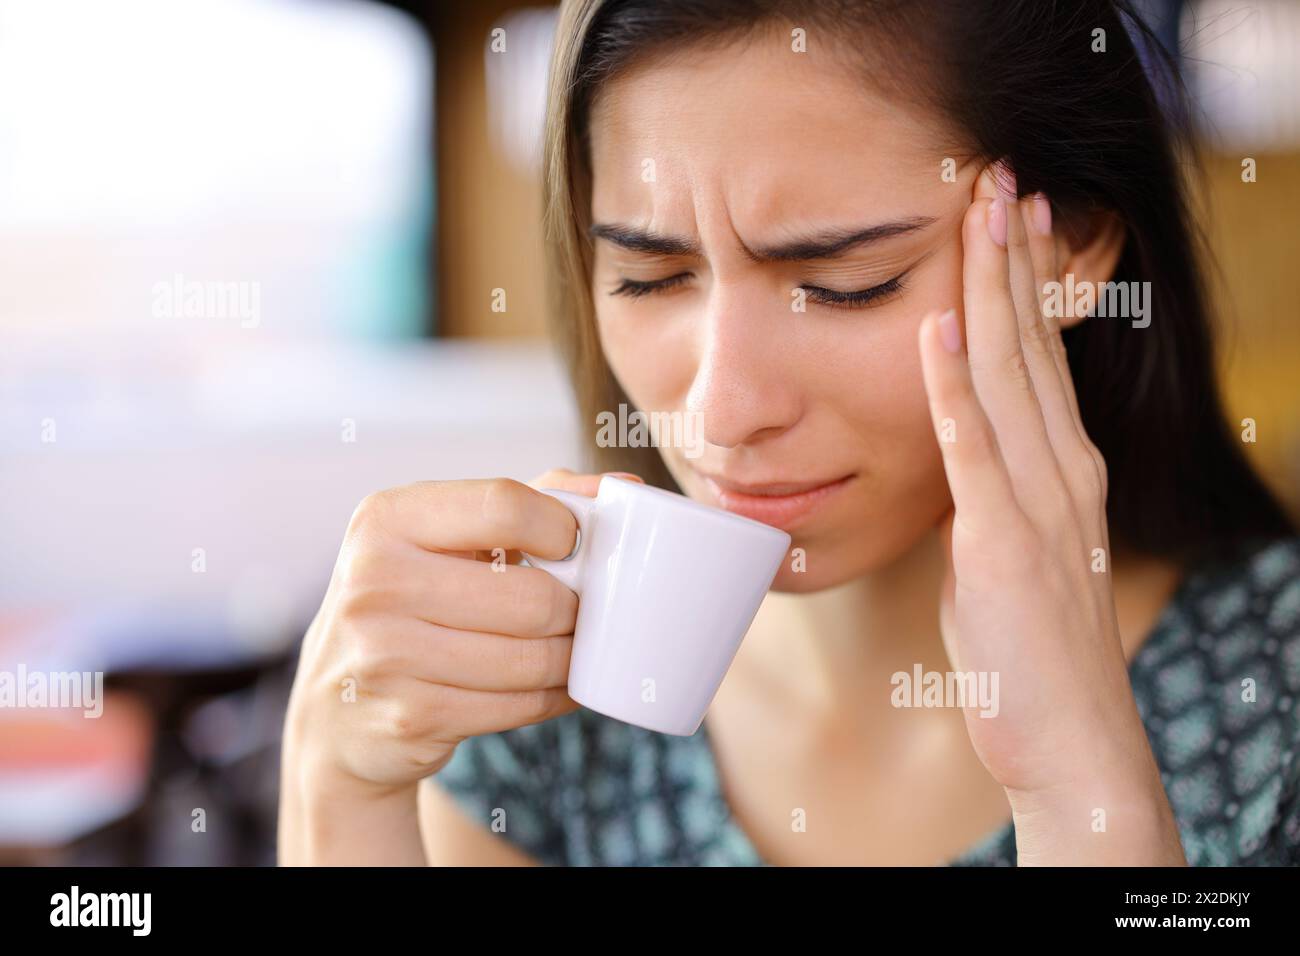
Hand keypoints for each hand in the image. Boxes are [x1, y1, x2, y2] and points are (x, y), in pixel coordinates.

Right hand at [278, 469, 641, 862]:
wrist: (338, 709)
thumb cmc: (414, 601)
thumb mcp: (448, 536)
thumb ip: (534, 500)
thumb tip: (623, 488)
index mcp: (386, 519)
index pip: (505, 504)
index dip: (561, 528)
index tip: (574, 546)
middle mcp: (375, 583)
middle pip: (532, 596)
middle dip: (574, 608)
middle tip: (578, 610)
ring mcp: (386, 655)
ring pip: (532, 658)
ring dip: (569, 658)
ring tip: (571, 648)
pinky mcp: (409, 718)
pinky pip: (519, 706)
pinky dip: (553, 698)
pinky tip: (553, 686)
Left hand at [915, 163, 1184, 863]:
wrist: (1070, 736)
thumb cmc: (1029, 652)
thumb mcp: (1005, 555)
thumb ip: (985, 502)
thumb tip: (952, 469)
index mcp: (1061, 470)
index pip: (1038, 356)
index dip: (1020, 283)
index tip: (1007, 218)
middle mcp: (1060, 470)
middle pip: (1029, 343)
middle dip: (1010, 257)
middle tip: (998, 177)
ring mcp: (1036, 502)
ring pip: (1009, 374)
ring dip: (989, 290)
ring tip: (980, 213)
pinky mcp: (1002, 541)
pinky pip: (973, 448)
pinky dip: (952, 385)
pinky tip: (937, 328)